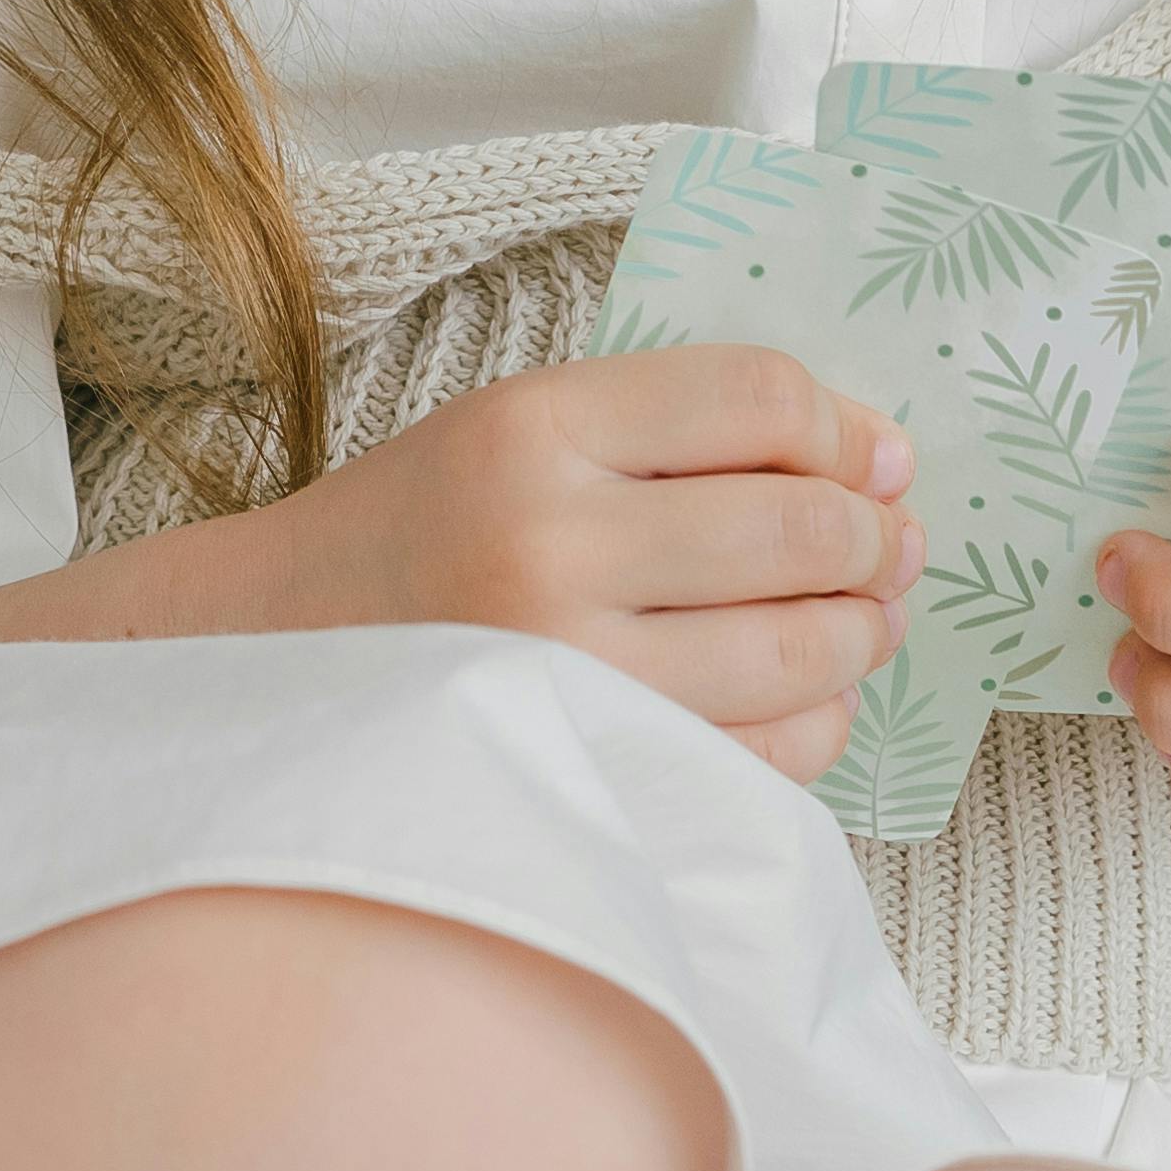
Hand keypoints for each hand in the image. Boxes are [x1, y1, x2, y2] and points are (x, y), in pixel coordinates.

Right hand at [271, 343, 915, 778]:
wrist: (279, 656)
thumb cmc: (428, 530)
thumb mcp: (527, 424)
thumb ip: (688, 424)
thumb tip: (881, 459)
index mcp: (536, 427)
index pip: (756, 398)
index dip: (845, 428)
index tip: (874, 457)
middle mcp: (549, 545)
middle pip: (797, 528)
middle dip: (874, 539)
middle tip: (890, 544)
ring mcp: (569, 672)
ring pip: (796, 650)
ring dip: (863, 631)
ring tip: (862, 617)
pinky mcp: (589, 771)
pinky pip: (763, 755)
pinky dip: (816, 721)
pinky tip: (803, 694)